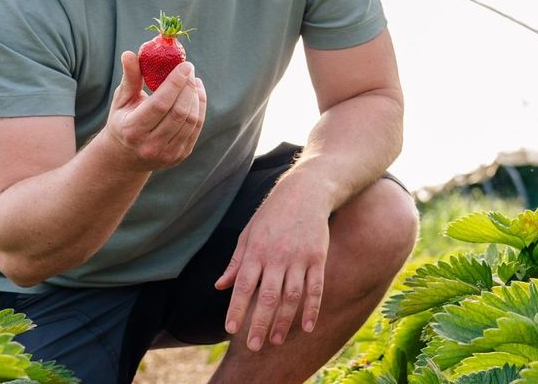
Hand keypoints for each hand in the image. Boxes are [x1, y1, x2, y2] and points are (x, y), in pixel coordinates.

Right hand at [104, 50, 205, 171]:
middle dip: (188, 87)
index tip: (185, 65)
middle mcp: (150, 145)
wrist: (125, 157)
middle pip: (179, 112)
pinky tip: (196, 93)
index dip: (175, 83)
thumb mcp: (121, 100)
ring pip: (191, 120)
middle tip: (189, 69)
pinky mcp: (180, 155)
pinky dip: (200, 107)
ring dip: (196, 96)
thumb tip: (129, 54)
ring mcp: (167, 154)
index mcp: (133, 130)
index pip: (160, 104)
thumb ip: (129, 78)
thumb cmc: (123, 121)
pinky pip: (197, 127)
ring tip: (193, 80)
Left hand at [215, 190, 329, 350]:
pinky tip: (306, 327)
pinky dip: (311, 309)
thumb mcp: (248, 234)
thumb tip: (220, 287)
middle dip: (259, 323)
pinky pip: (315, 288)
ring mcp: (299, 258)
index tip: (230, 329)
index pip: (244, 285)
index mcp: (256, 251)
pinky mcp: (317, 258)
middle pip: (267, 296)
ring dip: (283, 321)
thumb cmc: (271, 215)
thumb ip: (236, 263)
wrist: (305, 192)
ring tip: (275, 340)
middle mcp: (277, 256)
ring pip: (291, 296)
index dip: (237, 308)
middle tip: (253, 346)